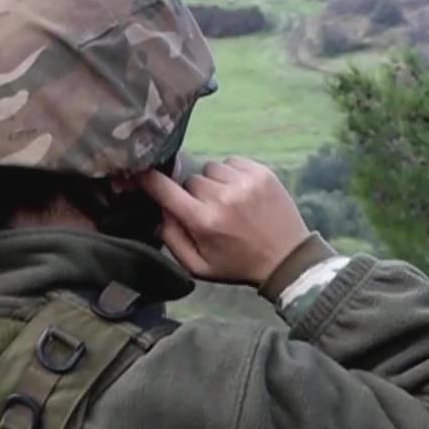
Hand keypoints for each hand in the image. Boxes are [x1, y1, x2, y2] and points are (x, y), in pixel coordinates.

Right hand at [138, 157, 310, 286]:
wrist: (286, 258)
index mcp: (204, 221)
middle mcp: (222, 196)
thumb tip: (159, 213)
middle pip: (189, 179)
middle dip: (192, 193)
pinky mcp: (261, 172)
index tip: (141, 174)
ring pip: (210, 168)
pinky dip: (230, 173)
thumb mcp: (199, 267)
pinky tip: (240, 191)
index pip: (165, 189)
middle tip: (205, 209)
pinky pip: (231, 161)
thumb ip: (172, 241)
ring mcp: (244, 181)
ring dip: (212, 182)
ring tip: (225, 200)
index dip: (149, 179)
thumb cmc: (238, 265)